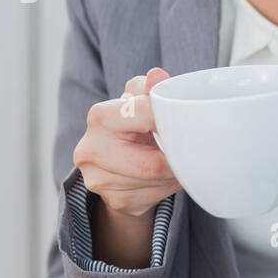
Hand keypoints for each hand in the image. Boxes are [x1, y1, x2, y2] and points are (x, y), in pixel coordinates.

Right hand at [73, 68, 180, 217]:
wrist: (116, 161)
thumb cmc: (133, 124)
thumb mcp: (139, 99)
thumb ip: (149, 87)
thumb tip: (157, 76)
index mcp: (100, 116)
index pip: (146, 116)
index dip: (173, 122)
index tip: (188, 124)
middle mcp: (90, 149)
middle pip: (151, 164)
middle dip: (174, 159)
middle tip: (186, 151)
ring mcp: (98, 180)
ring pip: (156, 182)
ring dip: (174, 174)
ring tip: (174, 162)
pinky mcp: (112, 201)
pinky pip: (154, 198)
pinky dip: (167, 188)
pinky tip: (165, 177)